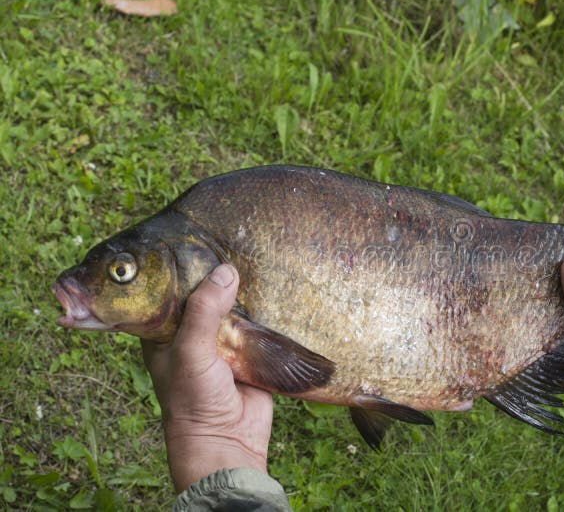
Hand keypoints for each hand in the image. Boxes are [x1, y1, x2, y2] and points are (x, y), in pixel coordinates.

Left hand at [142, 264, 273, 491]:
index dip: (184, 270)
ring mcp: (222, 345)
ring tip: (260, 259)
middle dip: (220, 279)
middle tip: (237, 243)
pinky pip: (259, 327)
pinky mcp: (250, 354)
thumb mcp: (191, 351)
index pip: (172, 292)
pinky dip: (267, 313)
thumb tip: (226, 271)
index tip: (201, 241)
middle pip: (208, 298)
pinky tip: (277, 289)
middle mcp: (193, 336)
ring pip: (235, 310)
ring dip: (246, 295)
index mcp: (166, 333)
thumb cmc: (193, 400)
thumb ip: (205, 311)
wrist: (227, 443)